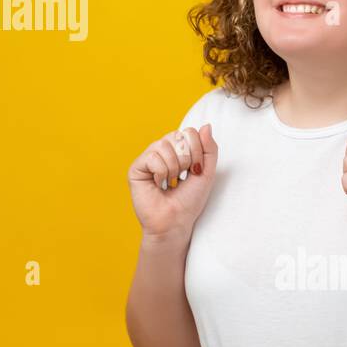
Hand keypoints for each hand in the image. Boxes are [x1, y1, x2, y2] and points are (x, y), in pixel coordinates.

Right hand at [127, 124, 219, 243]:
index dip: (197, 150)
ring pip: (164, 145)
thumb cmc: (189, 201)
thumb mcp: (207, 172)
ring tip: (171, 182)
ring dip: (174, 167)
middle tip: (183, 176)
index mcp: (178, 151)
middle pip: (177, 135)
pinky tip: (159, 184)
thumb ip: (209, 149)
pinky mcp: (136, 168)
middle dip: (187, 158)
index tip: (195, 170)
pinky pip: (153, 157)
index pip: (189, 132)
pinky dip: (162, 173)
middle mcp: (162, 151)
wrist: (176, 222)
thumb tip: (206, 125)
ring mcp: (148, 158)